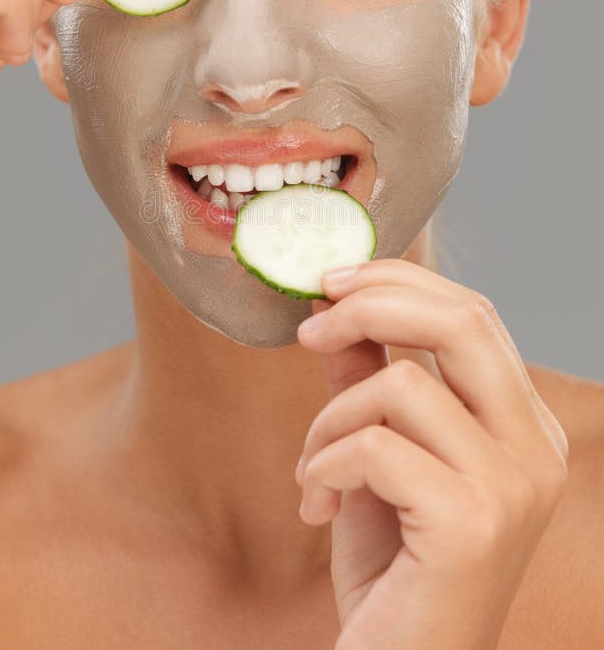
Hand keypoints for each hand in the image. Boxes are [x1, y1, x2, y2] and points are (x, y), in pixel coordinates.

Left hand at [295, 259, 568, 649]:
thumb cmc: (394, 566)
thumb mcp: (376, 454)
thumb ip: (364, 379)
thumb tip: (332, 308)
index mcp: (523, 423)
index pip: (473, 312)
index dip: (398, 280)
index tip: (332, 282)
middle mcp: (535, 447)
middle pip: (462, 318)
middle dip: (371, 304)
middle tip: (310, 327)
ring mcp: (513, 485)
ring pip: (400, 383)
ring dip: (329, 421)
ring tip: (313, 471)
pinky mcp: (474, 523)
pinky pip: (375, 446)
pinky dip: (324, 465)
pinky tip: (317, 508)